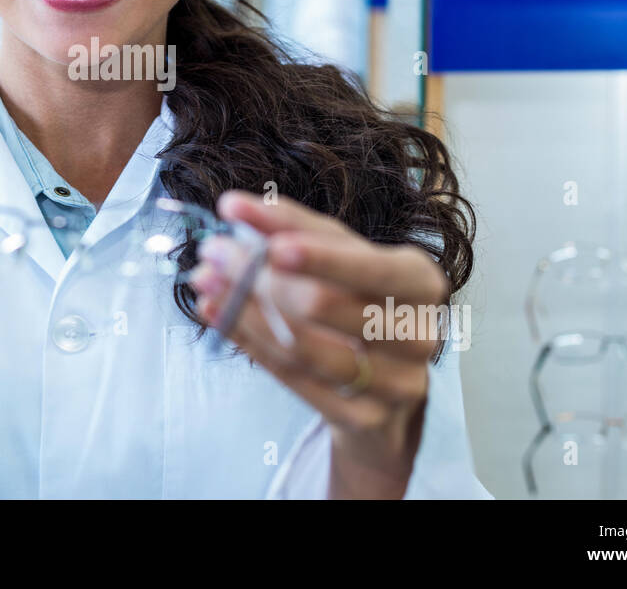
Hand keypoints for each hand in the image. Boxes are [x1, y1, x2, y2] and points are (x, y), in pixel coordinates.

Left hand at [188, 190, 449, 498]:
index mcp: (420, 281)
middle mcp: (418, 334)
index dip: (318, 255)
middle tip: (215, 250)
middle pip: (324, 304)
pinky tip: (218, 315)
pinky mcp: (363, 418)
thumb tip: (236, 208)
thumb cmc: (360, 300)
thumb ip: (294, 227)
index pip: (369, 267)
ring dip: (244, 310)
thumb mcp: (340, 255)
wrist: (385, 379)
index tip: (266, 237)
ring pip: (303, 347)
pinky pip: (293, 379)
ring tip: (206, 280)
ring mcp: (395, 383)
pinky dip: (249, 342)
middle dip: (259, 274)